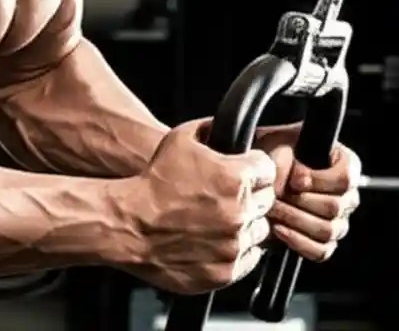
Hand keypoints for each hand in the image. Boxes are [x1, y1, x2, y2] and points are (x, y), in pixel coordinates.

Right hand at [118, 119, 276, 294]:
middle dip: (250, 195)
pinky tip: (214, 239)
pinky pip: (247, 258)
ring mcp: (234, 244)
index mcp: (236, 178)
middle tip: (224, 196)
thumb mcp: (179, 139)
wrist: (129, 224)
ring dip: (245, 224)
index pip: (269, 170)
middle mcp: (241, 212)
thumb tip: (228, 127)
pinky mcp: (226, 271)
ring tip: (217, 219)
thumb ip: (212, 129)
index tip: (243, 173)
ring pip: (259, 231)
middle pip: (267, 201)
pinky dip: (235, 250)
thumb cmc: (151, 183)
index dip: (254, 169)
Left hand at [254, 123, 360, 262]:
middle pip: (334, 207)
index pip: (345, 179)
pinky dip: (298, 242)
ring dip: (295, 221)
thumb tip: (299, 183)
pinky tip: (278, 229)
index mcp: (346, 165)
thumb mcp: (279, 144)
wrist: (260, 174)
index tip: (294, 180)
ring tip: (272, 210)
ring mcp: (339, 221)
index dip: (319, 181)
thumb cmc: (274, 152)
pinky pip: (320, 251)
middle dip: (298, 202)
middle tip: (273, 197)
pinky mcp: (325, 242)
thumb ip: (288, 158)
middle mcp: (348, 195)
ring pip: (327, 230)